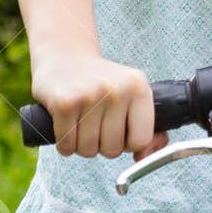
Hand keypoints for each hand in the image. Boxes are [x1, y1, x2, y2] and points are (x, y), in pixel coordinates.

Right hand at [30, 48, 169, 159]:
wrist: (65, 55)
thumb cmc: (102, 84)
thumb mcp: (131, 95)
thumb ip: (147, 128)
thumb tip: (145, 157)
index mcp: (139, 87)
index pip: (141, 140)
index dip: (128, 144)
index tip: (120, 131)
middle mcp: (116, 90)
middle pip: (112, 149)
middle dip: (102, 145)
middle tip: (96, 125)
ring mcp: (89, 95)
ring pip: (88, 150)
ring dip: (82, 145)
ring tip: (82, 123)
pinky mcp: (64, 102)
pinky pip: (66, 145)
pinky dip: (65, 144)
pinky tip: (66, 125)